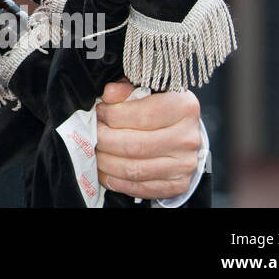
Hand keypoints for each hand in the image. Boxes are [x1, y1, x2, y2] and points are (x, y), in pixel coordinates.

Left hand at [95, 78, 200, 199]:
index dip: (113, 115)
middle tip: (90, 134)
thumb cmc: (161, 108)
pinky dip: (118, 182)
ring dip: (106, 162)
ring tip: (94, 152)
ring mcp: (184, 164)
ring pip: (135, 169)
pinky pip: (141, 188)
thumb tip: (109, 94)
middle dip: (104, 140)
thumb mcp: (146, 89)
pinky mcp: (177, 184)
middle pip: (135, 145)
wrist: (184, 133)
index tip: (98, 112)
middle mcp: (187, 138)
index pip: (142, 115)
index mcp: (183, 107)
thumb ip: (126, 90)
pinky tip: (105, 172)